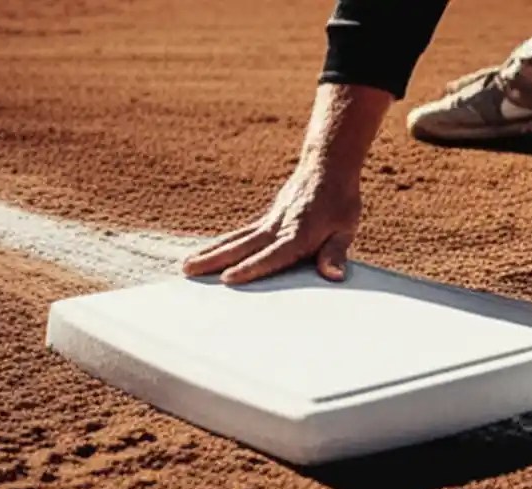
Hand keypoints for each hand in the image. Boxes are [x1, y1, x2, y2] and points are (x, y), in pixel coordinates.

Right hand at [182, 82, 391, 283]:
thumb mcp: (345, 228)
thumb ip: (336, 252)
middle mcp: (277, 228)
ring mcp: (268, 222)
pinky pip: (240, 234)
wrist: (328, 167)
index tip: (228, 278)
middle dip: (214, 260)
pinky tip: (206, 254)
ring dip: (210, 252)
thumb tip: (333, 276)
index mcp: (298, 234)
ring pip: (235, 239)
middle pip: (242, 246)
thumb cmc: (341, 201)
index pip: (272, 255)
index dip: (251, 268)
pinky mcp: (265, 220)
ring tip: (185, 265)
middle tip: (188, 271)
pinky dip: (222, 245)